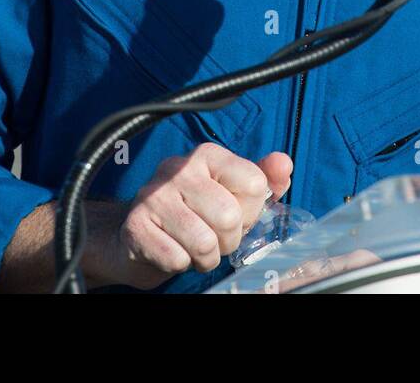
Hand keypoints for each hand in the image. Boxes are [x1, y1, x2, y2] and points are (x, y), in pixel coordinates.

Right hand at [111, 144, 292, 289]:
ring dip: (204, 257)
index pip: (254, 184)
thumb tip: (284, 164)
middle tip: (213, 238)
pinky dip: (180, 264)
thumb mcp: (232, 194)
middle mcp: (178, 168)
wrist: (140, 235)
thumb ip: (264, 180)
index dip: (249, 211)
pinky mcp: (135, 225)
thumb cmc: (195, 214)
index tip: (233, 213)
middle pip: (230, 217)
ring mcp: (153, 195)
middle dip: (227, 240)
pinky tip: (172, 249)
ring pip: (204, 242)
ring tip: (194, 247)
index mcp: (207, 155)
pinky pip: (177, 258)